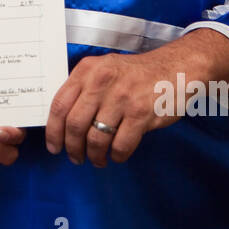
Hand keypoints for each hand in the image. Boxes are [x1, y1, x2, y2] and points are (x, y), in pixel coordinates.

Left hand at [45, 30, 228, 167]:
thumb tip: (61, 123)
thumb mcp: (103, 69)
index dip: (53, 131)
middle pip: (75, 125)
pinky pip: (121, 145)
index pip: (59, 104)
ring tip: (97, 160)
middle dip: (72, 148)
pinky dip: (117, 156)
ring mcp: (122, 98)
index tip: (54, 147)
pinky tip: (117, 155)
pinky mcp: (141, 114)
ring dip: (94, 156)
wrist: (175, 68)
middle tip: (76, 157)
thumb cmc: (135, 74)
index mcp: (87, 70)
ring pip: (96, 138)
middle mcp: (102, 82)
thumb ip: (83, 88)